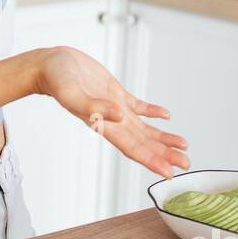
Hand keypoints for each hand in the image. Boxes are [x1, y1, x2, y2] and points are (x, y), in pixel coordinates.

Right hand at [36, 46, 189, 178]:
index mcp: (102, 124)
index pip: (132, 148)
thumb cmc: (57, 80)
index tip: (168, 173)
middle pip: (143, 143)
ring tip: (183, 146)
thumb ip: (93, 107)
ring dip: (163, 138)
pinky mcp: (115, 93)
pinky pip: (138, 107)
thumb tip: (119, 115)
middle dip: (165, 154)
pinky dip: (152, 112)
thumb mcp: (71, 93)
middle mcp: (112, 120)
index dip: (151, 161)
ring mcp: (115, 107)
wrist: (51, 65)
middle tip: (186, 164)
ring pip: (144, 128)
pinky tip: (165, 116)